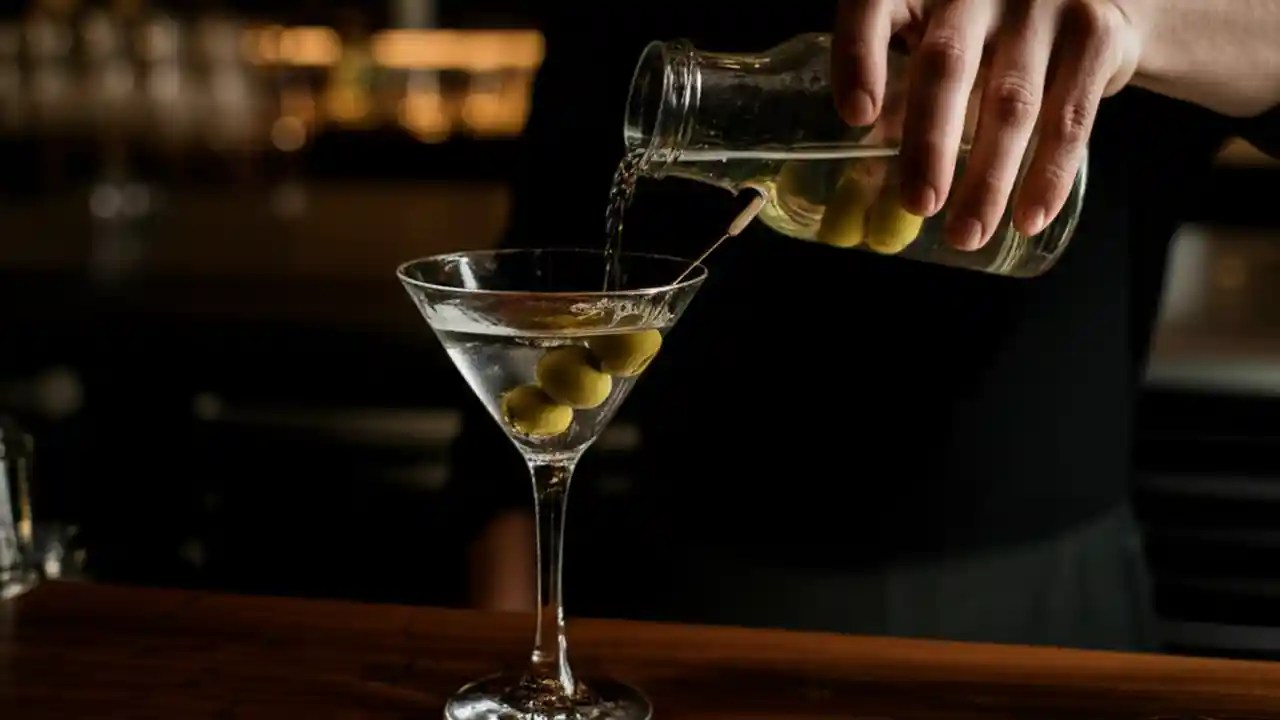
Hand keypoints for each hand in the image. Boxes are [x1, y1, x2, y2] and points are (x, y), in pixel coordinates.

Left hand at [832, 0, 1145, 248]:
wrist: (1095, 1)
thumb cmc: (988, 33)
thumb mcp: (941, 39)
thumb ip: (907, 89)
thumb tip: (868, 186)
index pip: (875, 6)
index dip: (859, 56)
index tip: (857, 116)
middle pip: (946, 63)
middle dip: (928, 142)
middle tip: (918, 204)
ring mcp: (1041, 6)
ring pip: (1010, 101)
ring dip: (988, 178)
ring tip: (967, 233)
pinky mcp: (1095, 34)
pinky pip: (1070, 116)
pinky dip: (1049, 175)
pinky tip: (1030, 217)